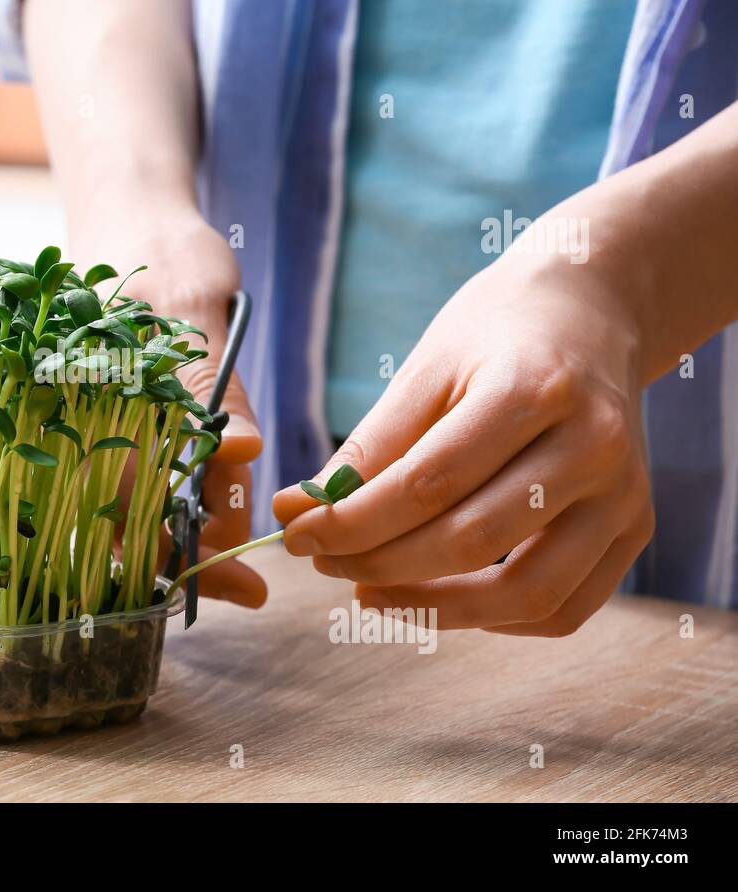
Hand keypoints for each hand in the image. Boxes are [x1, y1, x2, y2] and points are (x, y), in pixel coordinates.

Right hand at [74, 207, 266, 606]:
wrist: (126, 206)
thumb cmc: (161, 246)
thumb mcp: (196, 302)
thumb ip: (214, 379)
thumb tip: (242, 452)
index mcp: (93, 400)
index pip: (130, 507)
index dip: (185, 558)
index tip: (244, 587)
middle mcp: (79, 419)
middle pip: (127, 520)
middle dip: (191, 552)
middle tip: (250, 575)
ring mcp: (93, 419)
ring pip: (132, 504)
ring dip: (186, 527)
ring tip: (236, 531)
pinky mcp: (113, 415)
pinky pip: (137, 474)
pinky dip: (176, 498)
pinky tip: (209, 498)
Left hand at [271, 218, 654, 634]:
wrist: (589, 312)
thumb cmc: (494, 337)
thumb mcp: (425, 370)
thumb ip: (367, 447)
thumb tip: (296, 512)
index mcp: (534, 390)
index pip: (427, 484)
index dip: (352, 522)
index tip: (297, 535)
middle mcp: (594, 447)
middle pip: (472, 540)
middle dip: (379, 563)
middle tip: (323, 562)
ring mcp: (624, 495)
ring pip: (527, 594)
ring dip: (434, 608)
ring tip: (368, 589)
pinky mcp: (634, 530)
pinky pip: (562, 608)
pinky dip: (492, 618)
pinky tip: (436, 596)